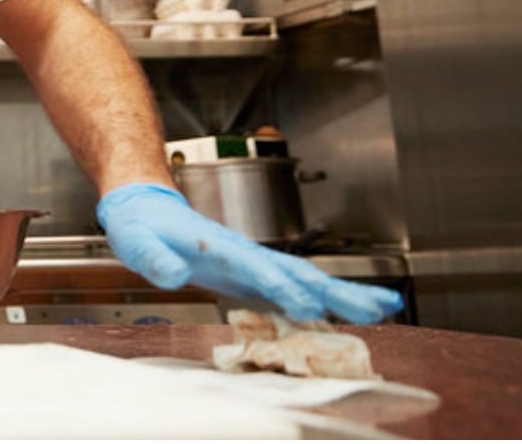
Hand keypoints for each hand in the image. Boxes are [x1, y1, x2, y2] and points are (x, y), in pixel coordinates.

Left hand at [97, 183, 403, 324]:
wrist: (146, 208)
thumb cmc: (142, 228)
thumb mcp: (136, 243)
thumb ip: (154, 260)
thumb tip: (175, 274)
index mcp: (217, 246)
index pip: (256, 267)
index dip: (282, 287)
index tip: (307, 307)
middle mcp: (243, 252)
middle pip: (298, 271)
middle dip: (338, 290)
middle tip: (378, 307)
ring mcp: (252, 262)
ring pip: (305, 276)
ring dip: (344, 292)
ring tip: (385, 307)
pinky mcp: (252, 273)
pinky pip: (294, 287)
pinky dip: (324, 300)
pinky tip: (348, 313)